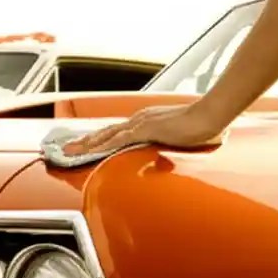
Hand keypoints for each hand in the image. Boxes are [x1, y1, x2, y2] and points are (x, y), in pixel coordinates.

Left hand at [62, 104, 227, 156]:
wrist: (211, 115)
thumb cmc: (202, 127)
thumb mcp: (180, 142)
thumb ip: (169, 150)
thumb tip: (162, 162)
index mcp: (147, 121)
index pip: (117, 133)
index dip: (99, 140)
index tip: (86, 147)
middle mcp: (140, 119)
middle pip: (105, 132)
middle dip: (85, 141)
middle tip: (66, 148)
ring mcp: (142, 123)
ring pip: (106, 135)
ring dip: (87, 143)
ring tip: (69, 151)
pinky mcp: (146, 129)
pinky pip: (119, 139)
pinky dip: (103, 145)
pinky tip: (92, 150)